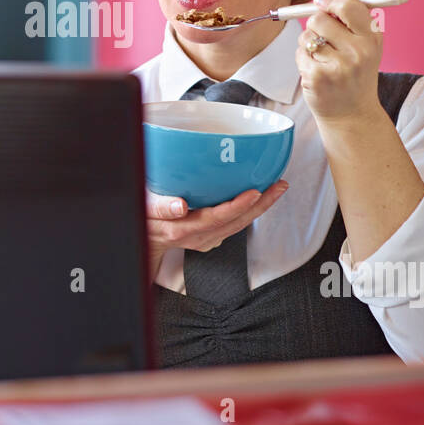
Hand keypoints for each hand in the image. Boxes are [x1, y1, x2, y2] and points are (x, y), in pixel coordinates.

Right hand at [145, 181, 288, 282]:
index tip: (255, 192)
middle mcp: (200, 237)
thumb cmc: (144, 218)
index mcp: (185, 229)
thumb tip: (180, 205)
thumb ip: (161, 207)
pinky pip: (235, 224)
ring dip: (261, 207)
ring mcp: (207, 239)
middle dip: (261, 204)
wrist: (144, 237)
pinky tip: (260, 198)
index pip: (217, 217)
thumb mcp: (145, 208)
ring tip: (276, 188)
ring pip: (239, 224)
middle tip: (279, 185)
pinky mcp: (211, 237)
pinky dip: (250, 211)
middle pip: (236, 222)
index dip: (238, 206)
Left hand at [296, 0, 383, 123]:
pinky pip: (300, 54)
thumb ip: (349, 4)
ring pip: (307, 36)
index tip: (323, 4)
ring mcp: (339, 67)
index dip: (329, 1)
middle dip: (315, 24)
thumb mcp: (360, 38)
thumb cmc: (355, 71)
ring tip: (323, 58)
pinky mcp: (318, 78)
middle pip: (319, 18)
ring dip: (309, 44)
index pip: (346, 5)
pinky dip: (303, 60)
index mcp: (372, 37)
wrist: (352, 113)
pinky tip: (317, 72)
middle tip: (323, 36)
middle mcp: (359, 52)